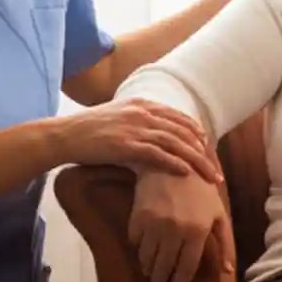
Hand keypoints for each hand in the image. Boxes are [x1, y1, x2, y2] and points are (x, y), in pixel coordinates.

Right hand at [54, 98, 220, 181]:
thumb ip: (138, 120)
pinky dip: (174, 163)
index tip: (208, 149)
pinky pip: (156, 154)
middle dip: (204, 152)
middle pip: (183, 132)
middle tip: (216, 170)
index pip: (179, 118)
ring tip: (209, 177)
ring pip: (175, 144)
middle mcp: (143, 113)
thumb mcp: (119, 116)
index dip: (197, 134)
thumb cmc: (89, 130)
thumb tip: (154, 133)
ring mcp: (135, 128)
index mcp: (142, 105)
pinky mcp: (125, 145)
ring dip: (196, 161)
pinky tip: (185, 173)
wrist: (66, 134)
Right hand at [130, 170, 232, 281]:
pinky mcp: (138, 216)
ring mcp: (155, 224)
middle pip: (164, 268)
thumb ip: (224, 243)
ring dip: (149, 268)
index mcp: (197, 232)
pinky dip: (138, 249)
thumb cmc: (201, 187)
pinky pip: (135, 242)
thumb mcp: (218, 213)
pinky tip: (144, 249)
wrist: (174, 159)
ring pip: (147, 258)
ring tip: (151, 272)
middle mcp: (176, 231)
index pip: (185, 269)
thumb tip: (227, 271)